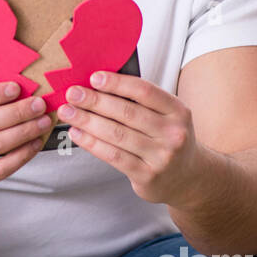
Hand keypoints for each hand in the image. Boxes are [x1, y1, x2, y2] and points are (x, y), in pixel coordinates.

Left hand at [57, 69, 199, 205]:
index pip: (144, 91)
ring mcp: (161, 156)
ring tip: (68, 112)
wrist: (188, 178)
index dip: (117, 83)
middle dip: (95, 101)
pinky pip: (114, 156)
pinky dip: (91, 143)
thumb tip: (98, 86)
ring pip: (117, 134)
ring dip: (87, 121)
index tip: (93, 78)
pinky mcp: (147, 175)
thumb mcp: (167, 117)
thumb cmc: (168, 140)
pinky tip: (77, 133)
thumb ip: (141, 103)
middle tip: (72, 94)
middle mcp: (173, 133)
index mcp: (178, 111)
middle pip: (127, 113)